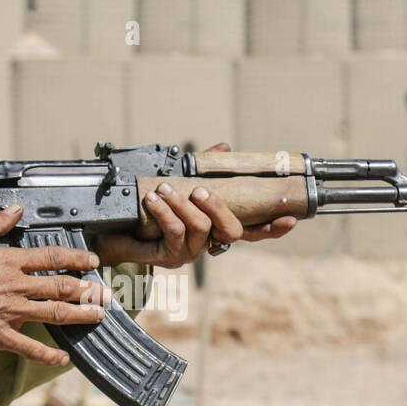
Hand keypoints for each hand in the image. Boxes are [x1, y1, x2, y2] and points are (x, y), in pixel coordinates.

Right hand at [0, 205, 110, 365]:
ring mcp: (11, 313)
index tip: (92, 261)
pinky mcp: (0, 336)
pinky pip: (30, 347)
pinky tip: (65, 358)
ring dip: (79, 315)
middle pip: (60, 287)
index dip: (75, 258)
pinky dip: (48, 354)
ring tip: (98, 316)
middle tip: (105, 293)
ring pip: (54, 314)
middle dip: (86, 289)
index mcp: (9, 262)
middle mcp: (17, 287)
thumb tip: (16, 209)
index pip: (51, 257)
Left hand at [94, 143, 297, 267]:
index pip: (253, 231)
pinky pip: (174, 233)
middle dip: (218, 207)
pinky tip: (153, 201)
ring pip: (200, 229)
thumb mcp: (180, 184)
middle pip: (231, 232)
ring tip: (164, 189)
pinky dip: (164, 213)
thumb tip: (224, 148)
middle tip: (200, 190)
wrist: (115, 232)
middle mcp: (208, 243)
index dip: (272, 227)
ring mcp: (190, 252)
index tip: (290, 218)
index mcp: (216, 227)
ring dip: (182, 205)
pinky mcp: (169, 257)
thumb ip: (204, 168)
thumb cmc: (150, 210)